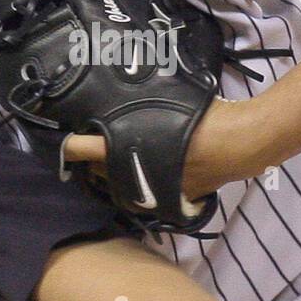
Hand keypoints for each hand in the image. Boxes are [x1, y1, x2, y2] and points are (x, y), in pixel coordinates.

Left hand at [62, 97, 268, 201]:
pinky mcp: (167, 204)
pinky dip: (141, 189)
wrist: (237, 144)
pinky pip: (144, 199)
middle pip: (96, 173)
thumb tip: (121, 97)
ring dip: (113, 178)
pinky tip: (146, 177)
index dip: (69, 146)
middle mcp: (130, 174)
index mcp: (124, 146)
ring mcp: (148, 193)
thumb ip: (139, 103)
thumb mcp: (165, 98)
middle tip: (96, 148)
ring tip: (115, 164)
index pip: (82, 150)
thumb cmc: (201, 117)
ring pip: (118, 190)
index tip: (64, 143)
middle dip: (93, 162)